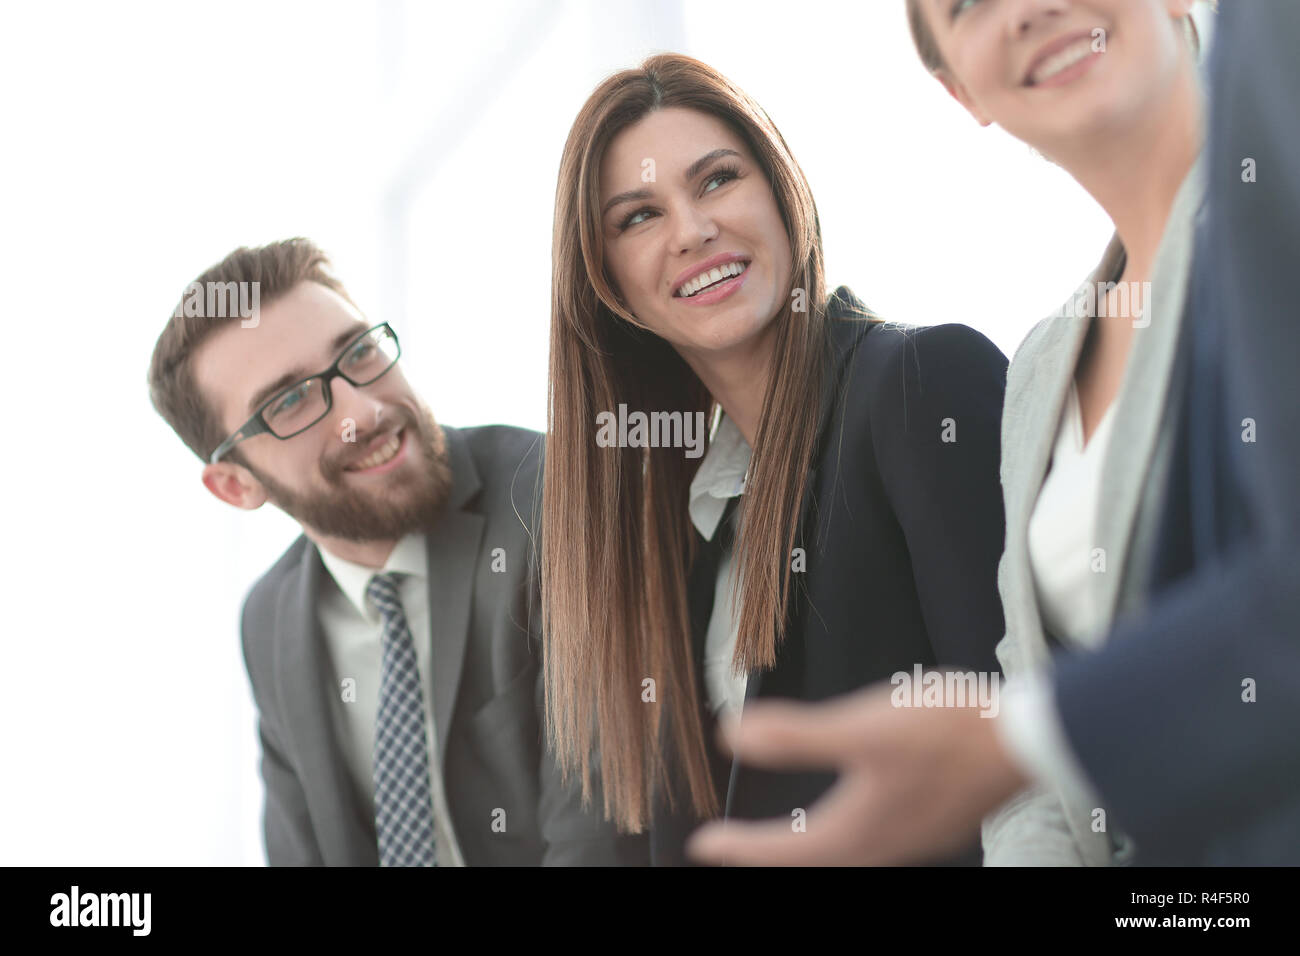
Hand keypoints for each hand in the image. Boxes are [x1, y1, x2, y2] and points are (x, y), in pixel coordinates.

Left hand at [685, 681, 1031, 864]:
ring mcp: (911, 838)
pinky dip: (839, 838)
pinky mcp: (932, 822)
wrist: (1027, 740)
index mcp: (858, 828)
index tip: (705, 843)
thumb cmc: (948, 732)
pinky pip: (871, 843)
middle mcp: (883, 845)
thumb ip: (796, 734)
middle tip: (733, 848)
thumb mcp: (862, 725)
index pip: (783, 850)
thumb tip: (734, 736)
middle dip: (769, 857)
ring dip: (805, 849)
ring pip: (842, 856)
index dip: (741, 847)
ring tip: (781, 838)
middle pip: (811, 863)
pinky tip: (847, 816)